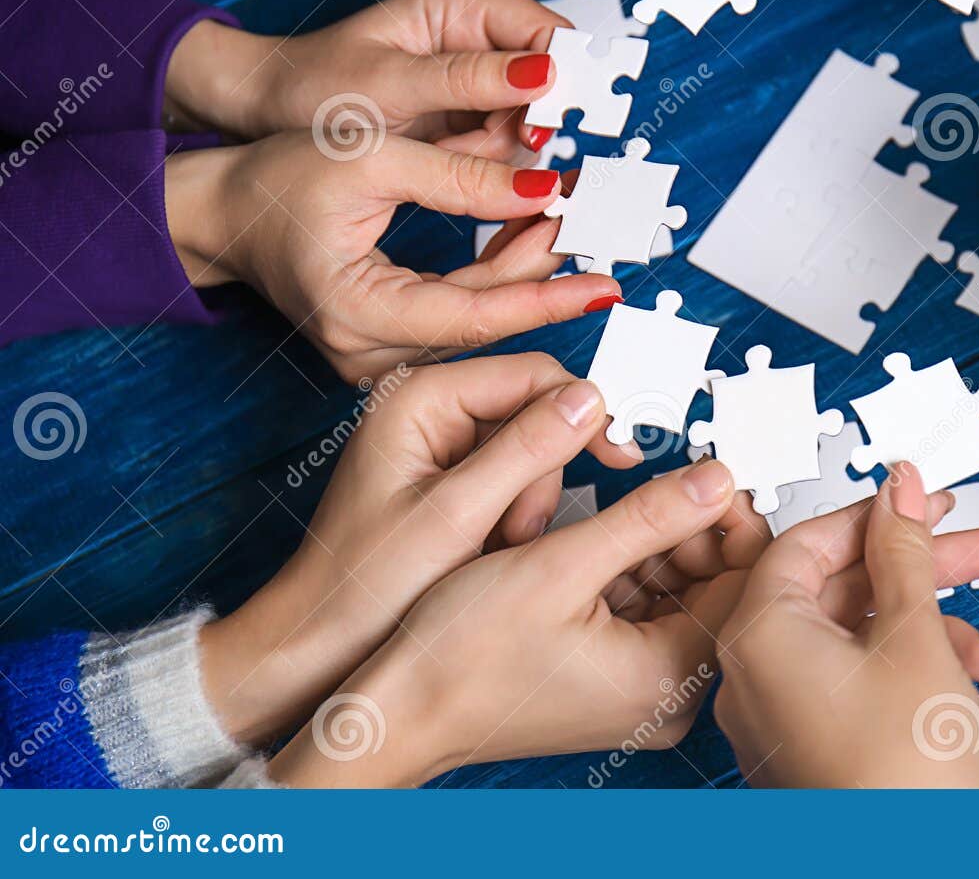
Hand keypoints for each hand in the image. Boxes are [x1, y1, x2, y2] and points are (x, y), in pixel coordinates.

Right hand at [163, 132, 622, 382]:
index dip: (548, 300)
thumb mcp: (373, 158)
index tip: (606, 288)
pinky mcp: (383, 344)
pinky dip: (493, 278)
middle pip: (483, 321)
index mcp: (361, 314)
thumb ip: (462, 177)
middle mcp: (369, 352)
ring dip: (524, 272)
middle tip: (598, 232)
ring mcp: (374, 356)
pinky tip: (529, 236)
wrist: (219, 211)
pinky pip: (454, 315)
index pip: (478, 315)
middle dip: (545, 276)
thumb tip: (545, 188)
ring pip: (474, 320)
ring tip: (568, 221)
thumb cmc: (277, 180)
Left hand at [165, 0, 563, 158]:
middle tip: (475, 145)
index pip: (549, 32)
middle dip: (523, 123)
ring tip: (439, 150)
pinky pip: (506, 147)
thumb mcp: (388, 85)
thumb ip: (468, 80)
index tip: (548, 122)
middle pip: (550, 83)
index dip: (563, 78)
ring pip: (532, 122)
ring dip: (499, 151)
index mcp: (464, 5)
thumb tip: (545, 74)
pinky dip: (484, 166)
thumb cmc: (311, 85)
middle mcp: (479, 37)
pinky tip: (444, 163)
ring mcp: (478, 81)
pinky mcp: (470, 119)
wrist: (268, 120)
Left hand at [197, 352, 640, 745]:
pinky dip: (518, 510)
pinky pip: (515, 473)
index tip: (619, 452)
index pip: (531, 372)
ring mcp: (440, 438)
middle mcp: (429, 404)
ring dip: (531, 499)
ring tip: (497, 544)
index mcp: (418, 396)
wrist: (321, 643)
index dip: (583, 410)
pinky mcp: (451, 470)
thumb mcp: (456, 516)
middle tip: (525, 528)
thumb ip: (525, 451)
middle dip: (543, 471)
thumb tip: (591, 401)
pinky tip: (495, 543)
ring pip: (533, 445)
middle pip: (536, 407)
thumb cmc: (365, 585)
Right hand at [264, 460, 766, 785]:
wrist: (398, 711)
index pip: (747, 586)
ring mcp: (639, 694)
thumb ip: (647, 517)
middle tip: (661, 482)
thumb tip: (714, 481)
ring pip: (681, 600)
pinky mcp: (612, 685)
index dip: (734, 520)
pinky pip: (646, 618)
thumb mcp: (560, 565)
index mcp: (666, 675)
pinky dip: (630, 575)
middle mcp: (665, 696)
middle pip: (718, 592)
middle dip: (694, 529)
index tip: (710, 474)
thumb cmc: (459, 657)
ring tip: (619, 510)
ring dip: (659, 547)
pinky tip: (598, 545)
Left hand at [714, 464, 978, 787]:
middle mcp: (753, 674)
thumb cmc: (902, 778)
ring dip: (932, 627)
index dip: (878, 516)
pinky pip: (855, 680)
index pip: (810, 541)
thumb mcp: (915, 636)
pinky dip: (911, 670)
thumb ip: (906, 551)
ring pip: (857, 636)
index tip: (929, 501)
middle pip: (840, 587)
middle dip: (925, 568)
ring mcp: (779, 715)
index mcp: (757, 635)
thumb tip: (900, 489)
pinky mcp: (808, 745)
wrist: (913, 874)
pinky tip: (971, 676)